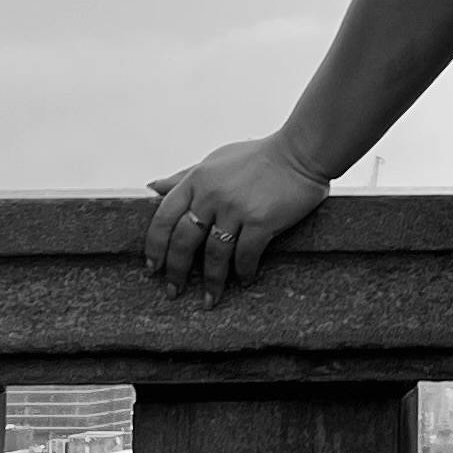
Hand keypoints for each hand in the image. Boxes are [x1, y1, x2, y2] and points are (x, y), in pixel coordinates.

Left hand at [142, 135, 333, 302]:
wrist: (301, 152)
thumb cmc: (258, 157)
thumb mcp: (214, 161)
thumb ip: (184, 176)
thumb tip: (151, 187)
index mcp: (197, 179)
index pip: (164, 217)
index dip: (155, 245)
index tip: (153, 267)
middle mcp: (212, 195)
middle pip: (184, 241)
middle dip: (176, 271)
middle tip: (173, 291)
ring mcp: (236, 208)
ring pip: (214, 254)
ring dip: (211, 282)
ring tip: (209, 300)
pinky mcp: (261, 221)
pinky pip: (245, 255)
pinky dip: (244, 272)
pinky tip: (244, 281)